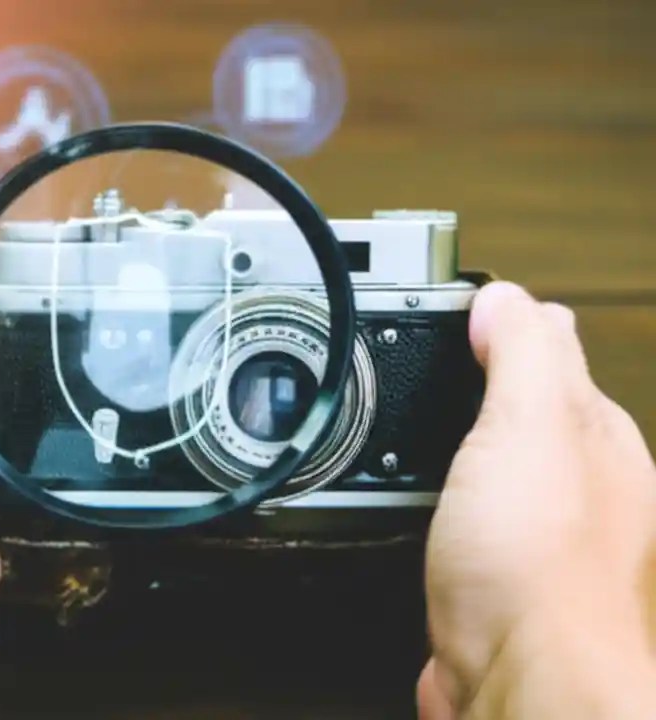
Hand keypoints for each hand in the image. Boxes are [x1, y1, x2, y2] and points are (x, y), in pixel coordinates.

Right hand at [417, 282, 655, 717]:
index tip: (446, 312)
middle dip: (472, 380)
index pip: (551, 349)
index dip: (497, 323)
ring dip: (450, 439)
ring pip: (487, 460)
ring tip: (408, 417)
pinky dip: (434, 494)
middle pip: (518, 405)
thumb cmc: (537, 568)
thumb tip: (504, 296)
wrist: (518, 679)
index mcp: (594, 434)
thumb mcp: (529, 426)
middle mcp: (575, 481)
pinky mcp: (491, 572)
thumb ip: (522, 353)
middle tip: (420, 359)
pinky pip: (460, 512)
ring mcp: (533, 529)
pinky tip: (409, 498)